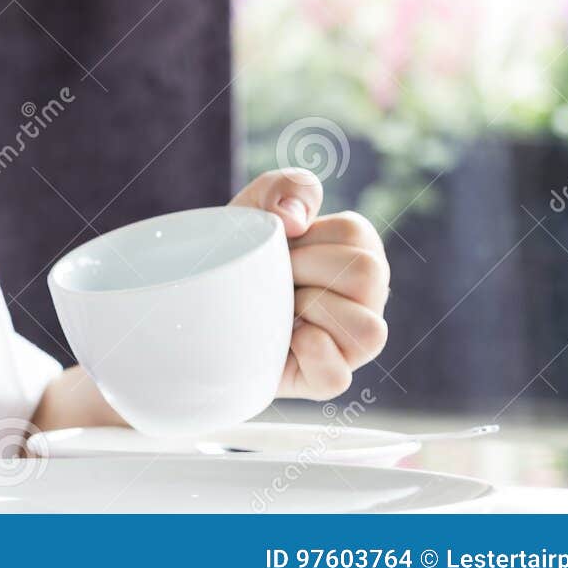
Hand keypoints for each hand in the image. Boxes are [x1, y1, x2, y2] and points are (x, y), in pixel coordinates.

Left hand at [229, 169, 390, 400]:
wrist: (198, 300)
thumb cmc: (240, 253)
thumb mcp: (255, 209)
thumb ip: (285, 187)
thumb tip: (295, 219)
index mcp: (361, 254)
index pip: (356, 235)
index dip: (307, 240)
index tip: (282, 249)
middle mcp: (368, 300)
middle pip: (367, 275)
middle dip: (306, 269)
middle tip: (277, 278)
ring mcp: (350, 344)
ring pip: (369, 332)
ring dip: (311, 310)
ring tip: (283, 309)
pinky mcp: (323, 380)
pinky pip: (337, 378)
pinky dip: (309, 355)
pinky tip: (287, 339)